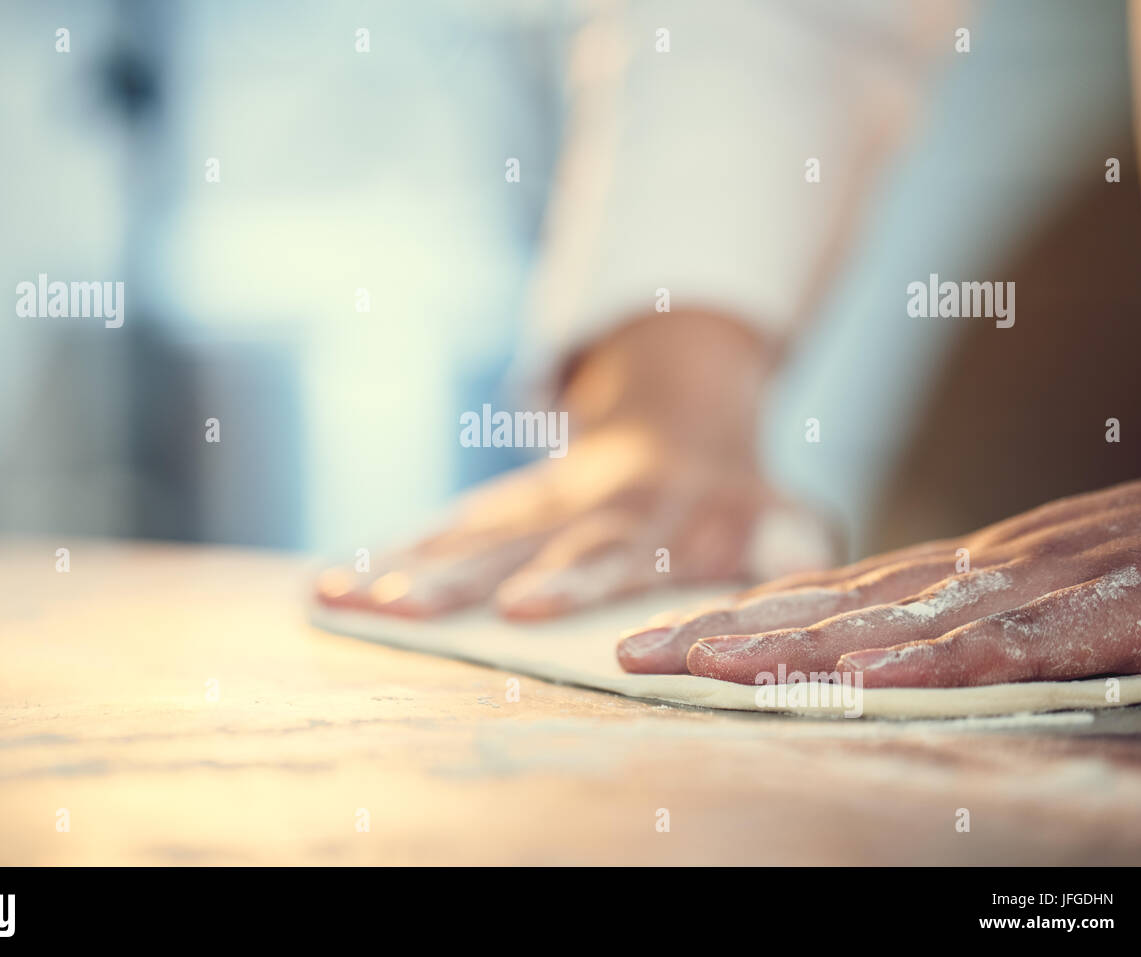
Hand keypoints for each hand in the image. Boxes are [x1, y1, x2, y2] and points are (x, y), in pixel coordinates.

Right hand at [315, 311, 835, 619]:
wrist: (683, 404)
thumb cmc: (736, 492)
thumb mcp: (781, 512)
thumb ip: (788, 542)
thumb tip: (804, 553)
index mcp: (666, 511)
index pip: (617, 547)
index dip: (571, 578)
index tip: (520, 608)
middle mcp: (595, 501)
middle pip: (521, 538)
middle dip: (461, 576)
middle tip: (401, 609)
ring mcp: (545, 496)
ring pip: (470, 531)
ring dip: (406, 566)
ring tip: (341, 597)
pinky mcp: (512, 499)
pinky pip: (449, 528)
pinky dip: (396, 555)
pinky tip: (336, 582)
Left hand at [618, 475, 1140, 685]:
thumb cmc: (1139, 562)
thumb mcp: (1030, 589)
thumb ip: (958, 618)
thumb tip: (879, 647)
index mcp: (949, 572)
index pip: (822, 597)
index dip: (735, 618)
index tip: (659, 638)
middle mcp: (966, 573)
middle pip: (825, 606)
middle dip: (722, 631)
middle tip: (633, 652)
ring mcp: (1025, 587)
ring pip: (888, 619)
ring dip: (789, 643)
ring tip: (702, 662)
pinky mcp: (1094, 614)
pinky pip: (1000, 642)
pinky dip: (927, 658)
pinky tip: (861, 676)